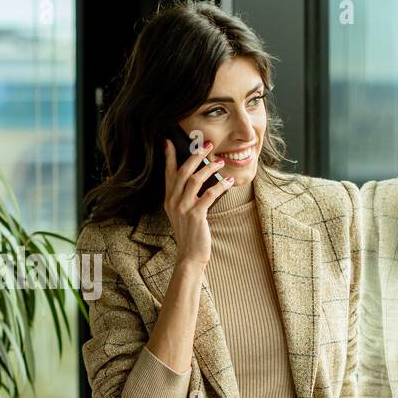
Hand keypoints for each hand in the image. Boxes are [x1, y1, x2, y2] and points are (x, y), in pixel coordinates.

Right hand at [162, 136, 234, 265]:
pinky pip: (209, 194)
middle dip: (196, 155)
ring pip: (195, 179)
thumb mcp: (182, 213)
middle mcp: (173, 201)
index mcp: (169, 199)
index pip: (168, 173)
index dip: (169, 156)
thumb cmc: (190, 234)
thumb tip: (199, 178)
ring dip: (210, 168)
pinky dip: (220, 186)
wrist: (189, 256)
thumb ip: (185, 197)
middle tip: (208, 145)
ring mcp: (183, 208)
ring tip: (221, 162)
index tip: (169, 141)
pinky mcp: (196, 215)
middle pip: (183, 171)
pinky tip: (229, 181)